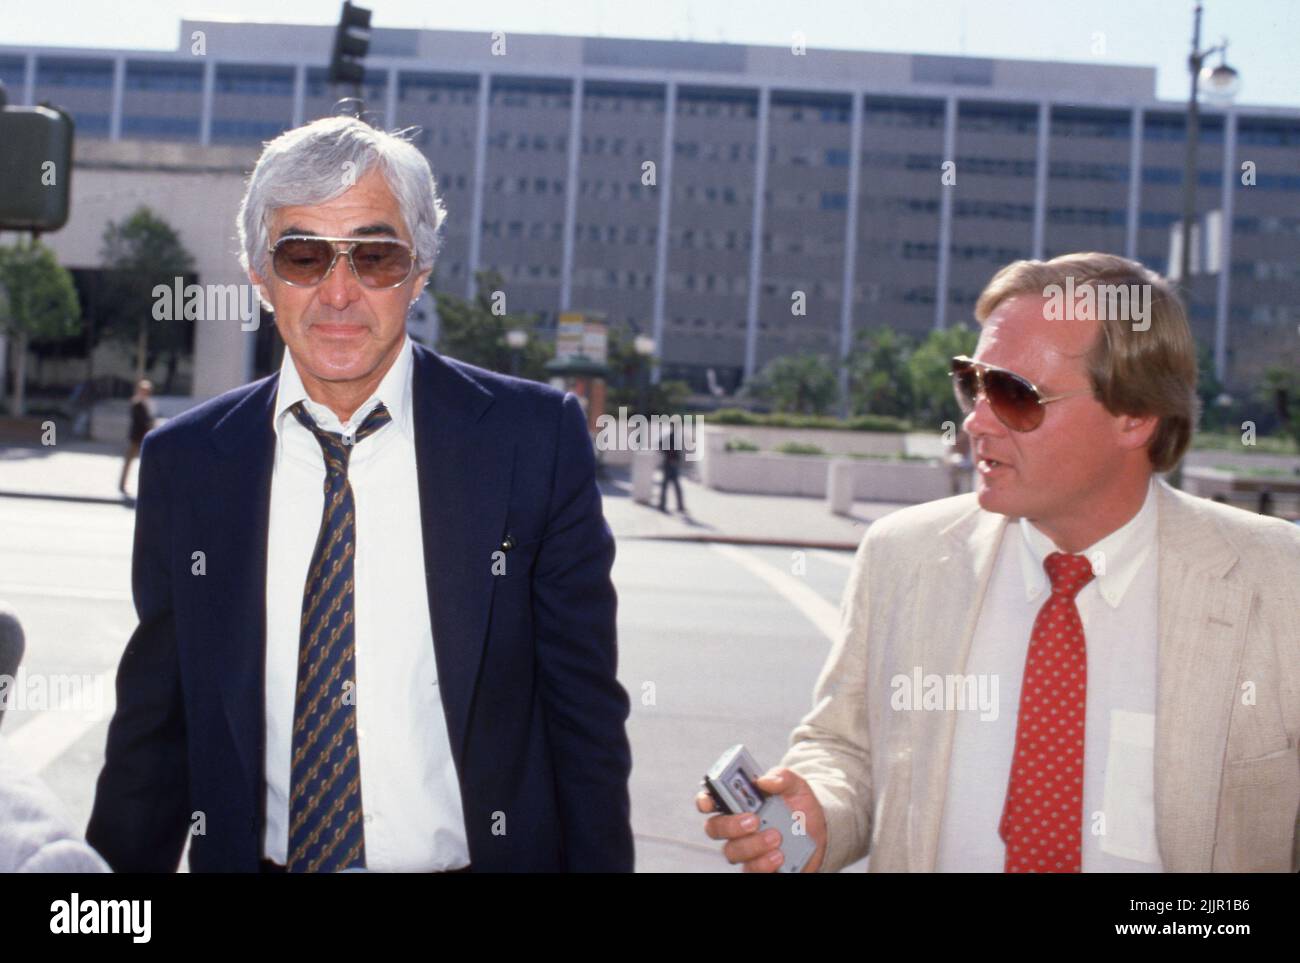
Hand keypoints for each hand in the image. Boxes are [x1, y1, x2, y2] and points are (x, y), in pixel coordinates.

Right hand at [696, 768, 826, 872]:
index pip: (709, 800)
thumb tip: (765, 781)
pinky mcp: (760, 867)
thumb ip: (781, 777)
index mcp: (737, 802)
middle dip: (731, 825)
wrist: (820, 828)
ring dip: (752, 846)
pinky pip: (751, 871)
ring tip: (776, 837)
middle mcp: (735, 826)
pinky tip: (779, 856)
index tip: (710, 802)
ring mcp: (745, 848)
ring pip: (732, 852)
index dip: (704, 801)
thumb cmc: (799, 803)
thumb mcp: (795, 784)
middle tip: (754, 821)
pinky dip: (763, 865)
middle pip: (714, 829)